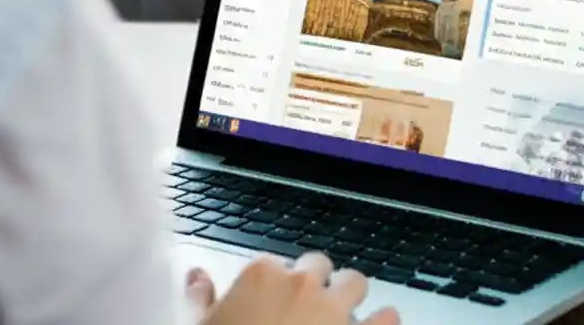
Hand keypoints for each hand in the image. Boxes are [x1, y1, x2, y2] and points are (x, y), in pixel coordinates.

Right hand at [186, 252, 399, 324]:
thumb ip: (199, 298)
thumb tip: (196, 278)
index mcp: (261, 276)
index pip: (275, 264)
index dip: (275, 282)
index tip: (271, 297)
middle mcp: (301, 285)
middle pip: (318, 266)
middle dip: (315, 281)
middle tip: (308, 302)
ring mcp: (334, 310)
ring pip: (355, 283)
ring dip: (351, 294)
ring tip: (345, 309)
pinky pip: (387, 318)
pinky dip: (386, 319)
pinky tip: (382, 322)